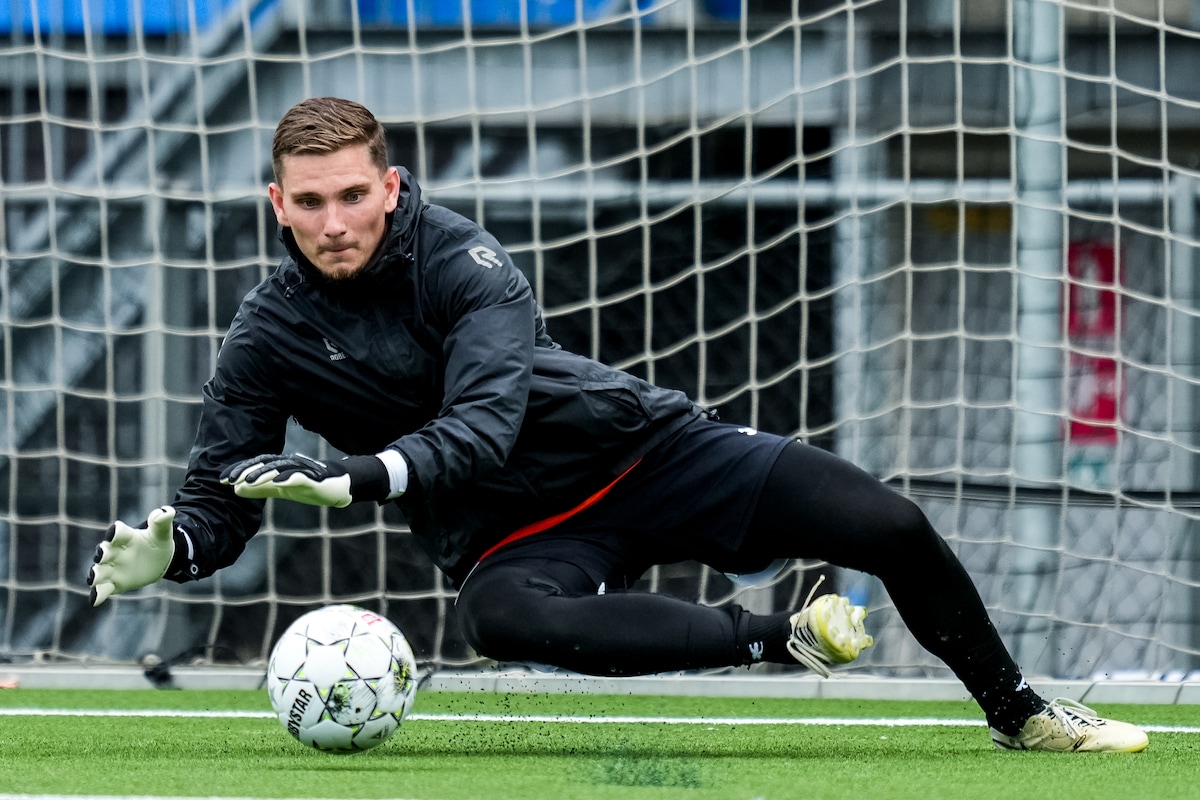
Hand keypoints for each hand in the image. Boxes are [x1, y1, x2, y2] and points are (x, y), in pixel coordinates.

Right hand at [88, 506, 176, 606]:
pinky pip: (103, 589)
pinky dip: (97, 594)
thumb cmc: (156, 542)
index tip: (114, 532)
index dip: (116, 532)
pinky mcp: (114, 583)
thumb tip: (166, 511)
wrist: (158, 560)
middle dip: (101, 553)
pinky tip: (95, 600)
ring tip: (93, 577)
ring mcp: (112, 568)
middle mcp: (115, 552)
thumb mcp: (162, 533)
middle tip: (101, 554)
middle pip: (104, 551)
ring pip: (99, 571)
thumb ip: (162, 522)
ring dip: (95, 574)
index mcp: (126, 537)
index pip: (118, 533)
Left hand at [220, 453, 388, 507]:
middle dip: (246, 470)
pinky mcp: (315, 477)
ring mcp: (303, 470)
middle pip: (265, 463)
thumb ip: (260, 489)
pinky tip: (278, 483)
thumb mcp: (281, 490)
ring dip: (263, 474)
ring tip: (247, 482)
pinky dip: (288, 477)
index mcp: (280, 467)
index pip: (256, 465)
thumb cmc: (310, 486)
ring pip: (280, 468)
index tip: (221, 479)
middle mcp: (290, 464)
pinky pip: (300, 476)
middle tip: (229, 480)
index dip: (239, 470)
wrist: (341, 487)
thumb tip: (235, 490)